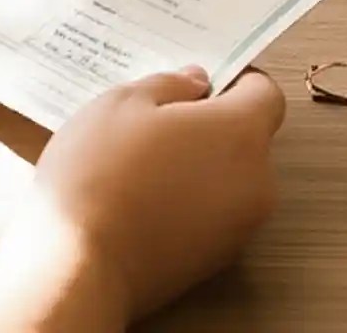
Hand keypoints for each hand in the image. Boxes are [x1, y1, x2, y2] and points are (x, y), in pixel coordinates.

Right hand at [0, 66, 284, 332]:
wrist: (81, 266)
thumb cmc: (98, 174)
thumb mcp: (119, 104)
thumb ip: (168, 84)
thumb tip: (196, 83)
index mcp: (240, 132)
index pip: (265, 93)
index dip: (234, 79)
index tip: (197, 80)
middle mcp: (256, 180)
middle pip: (245, 138)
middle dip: (207, 125)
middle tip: (151, 121)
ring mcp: (240, 226)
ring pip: (226, 178)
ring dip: (195, 165)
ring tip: (137, 165)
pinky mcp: (215, 259)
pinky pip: (211, 213)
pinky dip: (186, 201)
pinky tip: (138, 201)